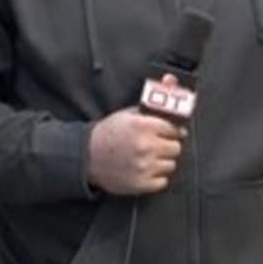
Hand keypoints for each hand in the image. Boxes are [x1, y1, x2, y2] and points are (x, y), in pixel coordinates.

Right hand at [87, 76, 186, 194]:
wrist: (87, 156)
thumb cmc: (109, 132)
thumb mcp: (129, 112)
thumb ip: (153, 99)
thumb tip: (170, 80)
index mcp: (143, 126)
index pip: (174, 129)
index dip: (171, 130)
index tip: (167, 132)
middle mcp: (146, 146)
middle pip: (175, 148)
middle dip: (168, 145)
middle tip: (156, 144)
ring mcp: (144, 167)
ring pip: (171, 165)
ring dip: (162, 161)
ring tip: (148, 156)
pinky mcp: (140, 184)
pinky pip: (162, 182)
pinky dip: (156, 177)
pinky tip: (145, 169)